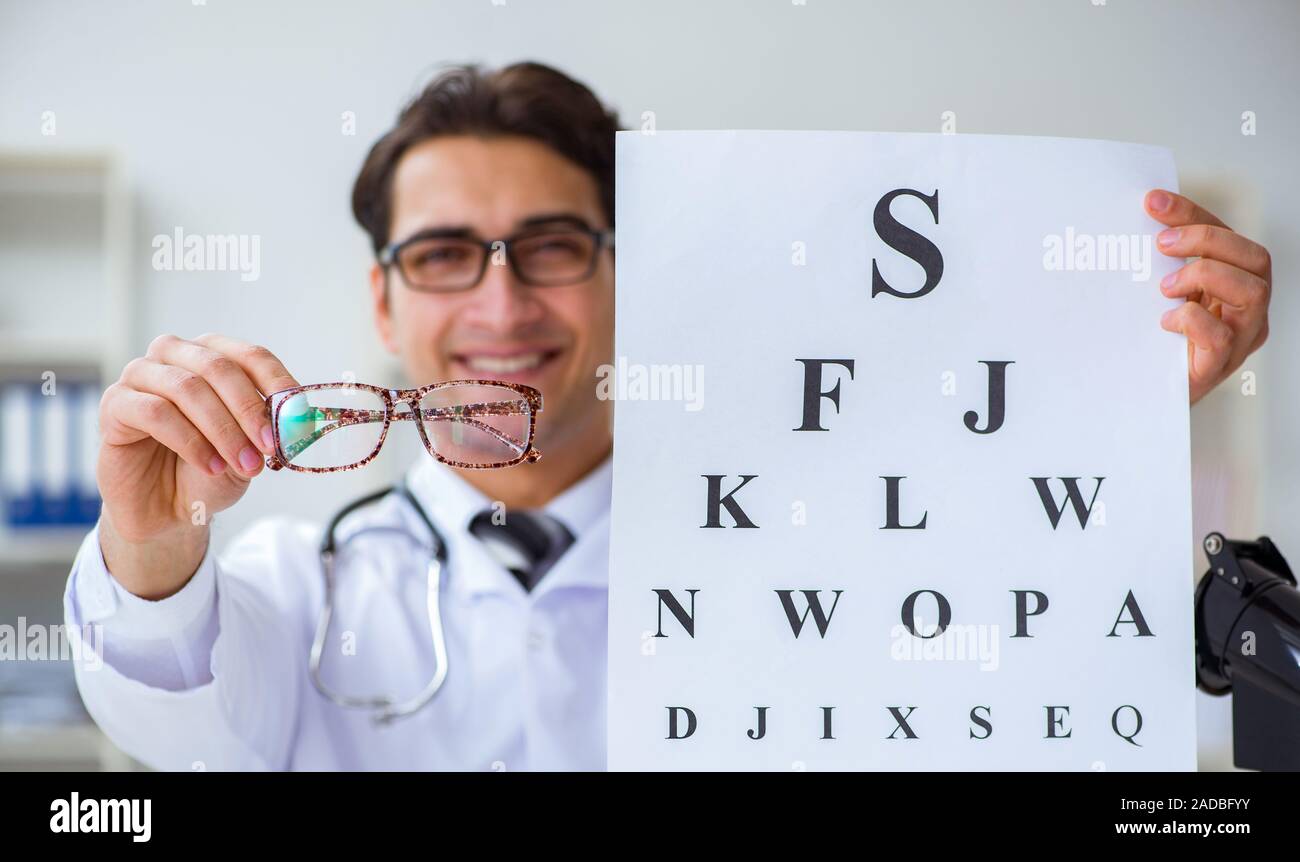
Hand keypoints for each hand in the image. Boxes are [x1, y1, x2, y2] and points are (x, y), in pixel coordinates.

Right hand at [97, 333, 298, 552]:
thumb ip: (268, 429)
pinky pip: (155, 412)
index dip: (278, 385)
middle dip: (249, 409)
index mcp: (214, 356)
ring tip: (243, 464)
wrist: (168, 510)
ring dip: (222, 430)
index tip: (298, 417)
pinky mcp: (115, 404)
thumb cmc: (210, 471)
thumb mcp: (250, 450)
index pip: (252, 356)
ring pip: (187, 389)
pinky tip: (211, 466)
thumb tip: (295, 416)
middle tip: (269, 446)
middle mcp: (176, 356)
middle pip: (219, 367)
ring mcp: (141, 375)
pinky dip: (191, 441)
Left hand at [1145, 189, 1270, 403]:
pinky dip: (1192, 320)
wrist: (1147, 396)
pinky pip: (1221, 336)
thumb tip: (1143, 219)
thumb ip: (1163, 263)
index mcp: (1235, 283)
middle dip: (1207, 240)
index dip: (1194, 215)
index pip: (1229, 237)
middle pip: (1255, 258)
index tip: (1154, 202)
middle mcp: (1248, 309)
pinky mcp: (1220, 365)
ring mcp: (1240, 338)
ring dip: (1205, 276)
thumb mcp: (1163, 293)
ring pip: (1251, 291)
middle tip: (1162, 243)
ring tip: (1166, 286)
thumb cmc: (1158, 342)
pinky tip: (1165, 321)